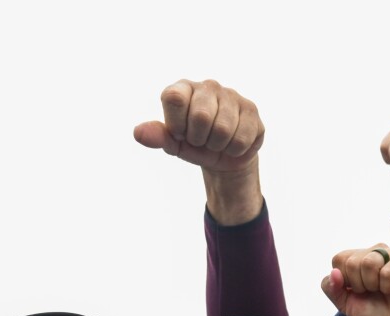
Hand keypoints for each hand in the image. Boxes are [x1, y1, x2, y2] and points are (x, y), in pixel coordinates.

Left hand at [132, 78, 263, 174]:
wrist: (224, 156)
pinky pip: (241, 138)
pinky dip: (234, 150)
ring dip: (217, 146)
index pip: (174, 98)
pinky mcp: (251, 109)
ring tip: (216, 142)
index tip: (180, 134)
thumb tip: (138, 133)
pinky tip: (232, 143)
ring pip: (223, 129)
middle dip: (199, 139)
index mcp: (183, 89)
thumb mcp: (173, 144)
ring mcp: (231, 95)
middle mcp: (207, 86)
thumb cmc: (193, 144)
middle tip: (200, 140)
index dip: (177, 124)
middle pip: (201, 116)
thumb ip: (157, 136)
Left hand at [320, 246, 389, 315]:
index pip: (339, 259)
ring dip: (375, 285)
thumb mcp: (345, 304)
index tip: (359, 291)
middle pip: (352, 262)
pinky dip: (389, 287)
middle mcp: (374, 251)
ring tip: (385, 290)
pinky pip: (387, 272)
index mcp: (358, 258)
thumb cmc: (374, 313)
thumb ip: (332, 289)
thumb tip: (333, 272)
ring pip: (368, 263)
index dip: (346, 281)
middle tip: (374, 292)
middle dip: (360, 285)